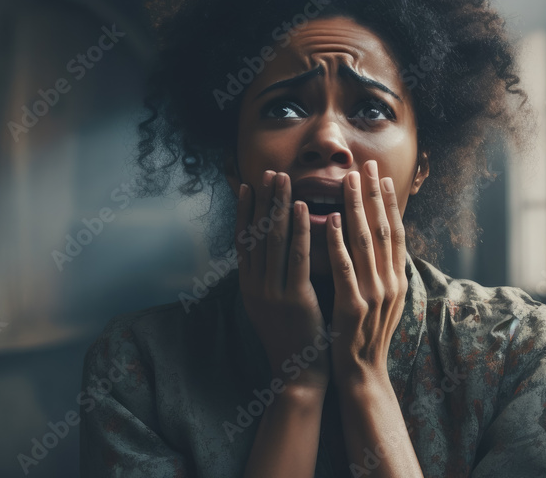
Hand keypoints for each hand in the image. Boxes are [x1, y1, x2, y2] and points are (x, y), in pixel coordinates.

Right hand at [236, 170, 329, 390]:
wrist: (298, 375)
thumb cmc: (292, 336)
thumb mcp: (271, 304)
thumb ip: (270, 277)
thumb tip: (271, 249)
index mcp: (248, 286)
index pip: (244, 240)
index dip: (245, 211)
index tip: (248, 184)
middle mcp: (255, 285)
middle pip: (257, 234)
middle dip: (263, 200)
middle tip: (269, 171)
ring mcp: (272, 292)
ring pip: (274, 240)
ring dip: (278, 206)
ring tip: (284, 179)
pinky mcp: (294, 298)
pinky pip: (295, 257)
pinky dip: (298, 230)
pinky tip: (301, 208)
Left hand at [326, 159, 408, 386]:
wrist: (362, 374)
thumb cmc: (365, 335)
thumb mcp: (383, 300)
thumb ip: (381, 271)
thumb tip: (378, 241)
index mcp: (397, 279)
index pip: (395, 231)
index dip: (387, 201)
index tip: (379, 174)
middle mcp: (390, 282)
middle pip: (383, 228)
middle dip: (374, 194)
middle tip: (366, 164)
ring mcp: (373, 294)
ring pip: (365, 241)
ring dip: (356, 208)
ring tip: (348, 182)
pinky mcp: (353, 306)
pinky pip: (345, 267)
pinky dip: (338, 242)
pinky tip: (329, 220)